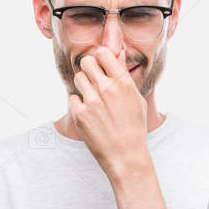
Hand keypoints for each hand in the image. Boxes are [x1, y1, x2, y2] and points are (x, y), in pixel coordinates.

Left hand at [67, 43, 149, 174]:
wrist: (126, 157)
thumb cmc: (134, 127)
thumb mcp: (136, 100)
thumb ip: (124, 75)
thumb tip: (118, 52)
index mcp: (124, 84)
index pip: (103, 53)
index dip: (101, 58)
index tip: (102, 66)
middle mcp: (107, 89)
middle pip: (87, 62)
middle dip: (89, 69)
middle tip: (94, 81)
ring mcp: (93, 101)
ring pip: (78, 78)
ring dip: (83, 86)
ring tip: (93, 100)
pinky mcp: (80, 113)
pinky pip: (73, 97)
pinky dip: (79, 104)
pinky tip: (89, 114)